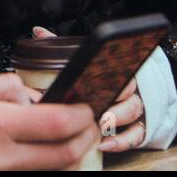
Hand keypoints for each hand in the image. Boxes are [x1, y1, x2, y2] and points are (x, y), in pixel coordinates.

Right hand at [0, 73, 97, 169]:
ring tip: (72, 134)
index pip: (57, 123)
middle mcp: (0, 157)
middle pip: (64, 153)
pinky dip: (48, 164)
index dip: (81, 115)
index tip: (86, 105)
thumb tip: (36, 96)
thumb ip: (7, 86)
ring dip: (71, 152)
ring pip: (54, 169)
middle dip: (87, 136)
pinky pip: (33, 176)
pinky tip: (47, 149)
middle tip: (90, 122)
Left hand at [31, 25, 145, 153]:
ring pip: (132, 112)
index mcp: (117, 70)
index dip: (112, 76)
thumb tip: (39, 32)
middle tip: (97, 109)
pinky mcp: (137, 130)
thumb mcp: (79, 62)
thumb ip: (61, 47)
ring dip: (115, 120)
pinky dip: (121, 141)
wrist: (122, 95)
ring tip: (100, 126)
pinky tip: (105, 144)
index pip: (120, 69)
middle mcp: (129, 89)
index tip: (98, 81)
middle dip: (114, 100)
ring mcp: (133, 110)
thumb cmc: (96, 79)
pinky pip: (135, 136)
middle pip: (128, 92)